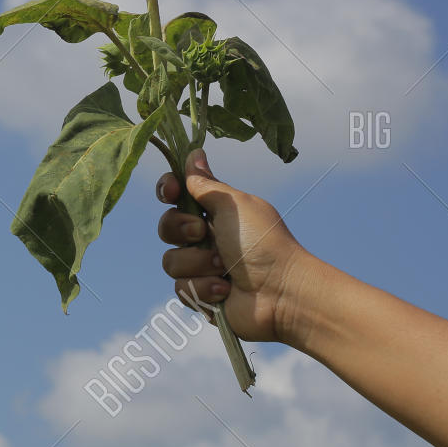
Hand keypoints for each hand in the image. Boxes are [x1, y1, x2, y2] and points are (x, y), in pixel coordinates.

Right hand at [156, 149, 310, 343]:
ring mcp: (202, 266)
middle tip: (203, 232)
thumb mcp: (234, 205)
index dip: (168, 189)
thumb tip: (195, 153)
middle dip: (181, 229)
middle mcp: (205, 237)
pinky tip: (226, 289)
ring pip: (170, 261)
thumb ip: (207, 183)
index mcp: (215, 211)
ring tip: (224, 267)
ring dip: (198, 262)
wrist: (280, 291)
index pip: (177, 194)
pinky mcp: (201, 294)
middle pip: (166, 226)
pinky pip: (181, 288)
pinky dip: (204, 287)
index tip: (172, 190)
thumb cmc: (262, 242)